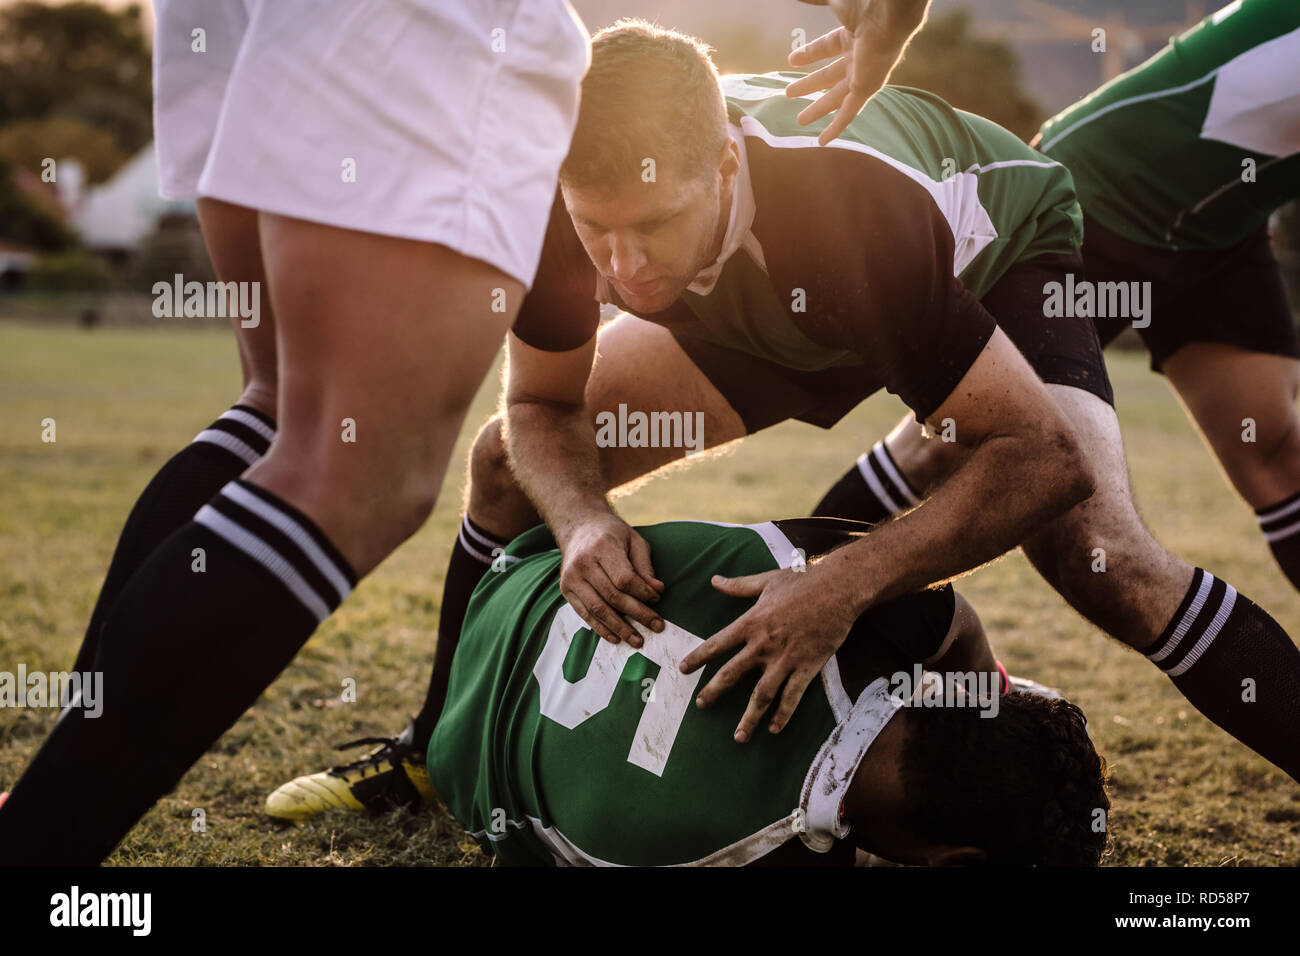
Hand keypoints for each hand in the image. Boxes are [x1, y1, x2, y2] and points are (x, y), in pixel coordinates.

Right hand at [556, 512, 664, 646]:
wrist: (579, 527)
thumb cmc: (612, 534)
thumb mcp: (633, 541)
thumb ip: (644, 566)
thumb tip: (657, 590)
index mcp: (602, 547)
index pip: (624, 578)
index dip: (643, 593)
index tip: (658, 600)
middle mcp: (583, 563)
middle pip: (613, 596)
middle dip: (637, 614)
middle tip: (657, 626)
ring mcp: (571, 578)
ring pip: (598, 609)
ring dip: (620, 628)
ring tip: (637, 640)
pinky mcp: (565, 589)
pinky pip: (584, 614)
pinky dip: (601, 628)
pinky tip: (616, 637)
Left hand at [679, 564, 860, 741]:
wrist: (838, 589)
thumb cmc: (802, 581)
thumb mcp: (766, 581)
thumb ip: (739, 586)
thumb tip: (714, 580)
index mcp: (751, 622)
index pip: (717, 644)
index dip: (698, 657)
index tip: (683, 669)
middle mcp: (763, 645)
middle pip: (732, 674)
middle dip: (714, 691)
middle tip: (701, 705)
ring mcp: (785, 659)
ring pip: (762, 695)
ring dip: (749, 718)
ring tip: (738, 736)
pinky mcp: (807, 667)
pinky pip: (792, 697)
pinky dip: (783, 715)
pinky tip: (774, 729)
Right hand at [787, 0, 928, 144]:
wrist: (887, 12)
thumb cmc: (862, 2)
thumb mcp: (832, 1)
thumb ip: (814, 1)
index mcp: (852, 33)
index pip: (827, 47)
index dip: (809, 54)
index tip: (791, 61)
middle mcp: (859, 54)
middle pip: (830, 75)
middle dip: (810, 85)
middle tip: (790, 94)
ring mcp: (863, 73)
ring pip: (837, 96)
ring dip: (818, 108)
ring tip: (800, 120)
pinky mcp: (867, 88)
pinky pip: (850, 112)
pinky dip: (837, 127)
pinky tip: (823, 141)